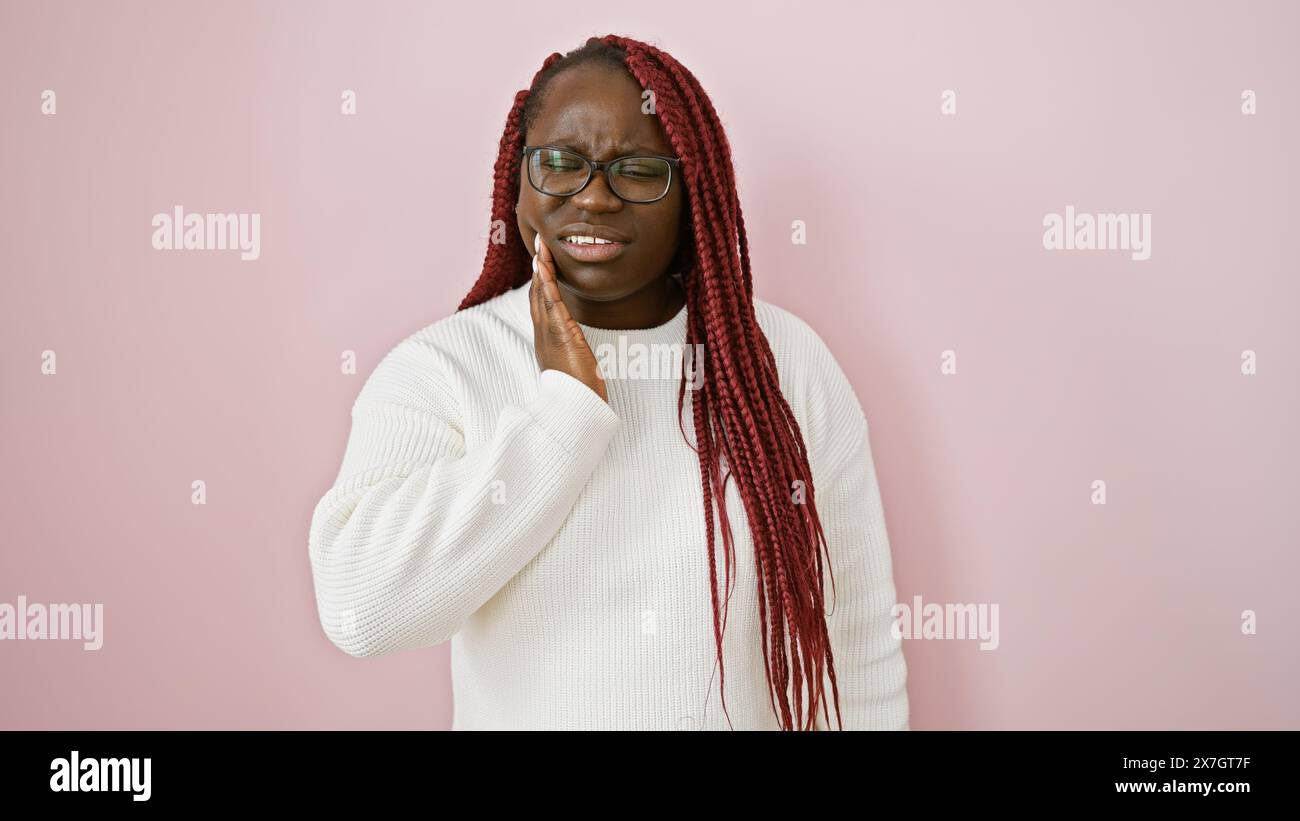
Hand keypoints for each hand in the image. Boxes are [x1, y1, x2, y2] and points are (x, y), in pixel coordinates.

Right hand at [529, 234, 608, 403]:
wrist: (576, 409)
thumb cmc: (579, 392)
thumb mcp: (576, 366)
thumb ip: (574, 351)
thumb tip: (578, 345)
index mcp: (547, 340)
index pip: (541, 305)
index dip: (541, 282)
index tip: (542, 262)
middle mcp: (543, 334)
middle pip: (537, 294)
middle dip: (538, 268)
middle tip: (539, 244)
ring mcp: (548, 334)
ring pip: (541, 294)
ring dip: (541, 268)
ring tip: (541, 246)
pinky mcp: (559, 335)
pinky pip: (550, 303)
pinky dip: (547, 283)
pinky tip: (544, 266)